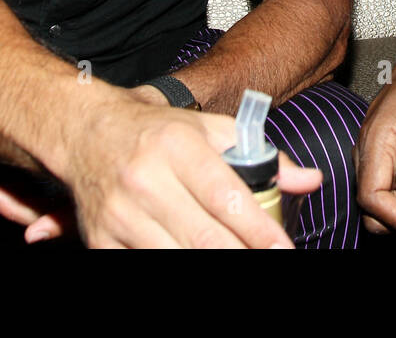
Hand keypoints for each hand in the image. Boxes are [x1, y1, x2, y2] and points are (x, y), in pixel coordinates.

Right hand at [12, 92, 322, 247]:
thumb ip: (262, 154)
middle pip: (204, 236)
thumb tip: (309, 179)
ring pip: (175, 257)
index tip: (282, 249)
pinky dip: (171, 266)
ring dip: (210, 263)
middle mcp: (146, 180)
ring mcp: (120, 214)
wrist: (86, 134)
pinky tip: (192, 259)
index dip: (259, 230)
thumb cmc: (156, 133)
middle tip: (266, 261)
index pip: (226, 197)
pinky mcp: (101, 240)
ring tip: (237, 258)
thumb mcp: (210, 130)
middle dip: (241, 255)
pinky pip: (144, 265)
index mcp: (177, 146)